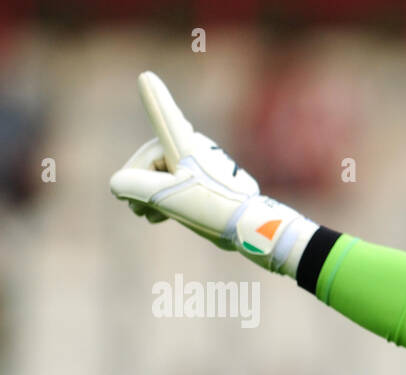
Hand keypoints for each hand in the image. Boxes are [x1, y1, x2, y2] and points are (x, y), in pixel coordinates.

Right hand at [109, 71, 313, 272]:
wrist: (250, 229)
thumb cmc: (212, 208)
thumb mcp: (166, 197)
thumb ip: (133, 186)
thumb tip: (118, 185)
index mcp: (185, 145)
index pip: (165, 117)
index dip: (154, 98)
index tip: (146, 76)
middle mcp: (192, 149)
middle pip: (149, 160)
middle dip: (137, 183)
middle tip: (136, 209)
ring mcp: (198, 165)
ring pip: (160, 175)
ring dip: (148, 195)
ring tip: (146, 215)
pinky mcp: (204, 182)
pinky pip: (174, 185)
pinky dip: (163, 200)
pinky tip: (159, 217)